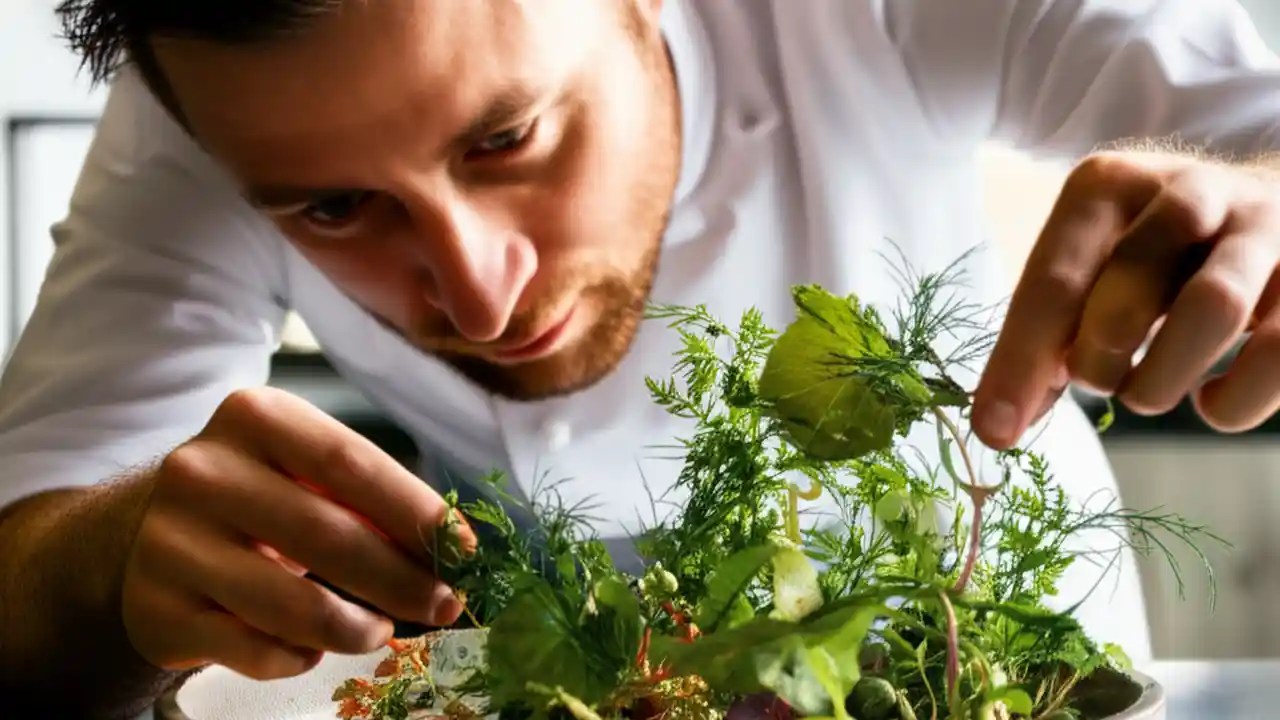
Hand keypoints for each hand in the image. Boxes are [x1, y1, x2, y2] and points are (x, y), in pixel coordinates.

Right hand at [120, 387, 474, 679]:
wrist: (149, 533)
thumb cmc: (258, 496)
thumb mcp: (303, 470)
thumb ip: (369, 500)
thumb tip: (451, 552)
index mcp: (255, 417)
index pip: (352, 463)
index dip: (417, 511)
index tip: (464, 550)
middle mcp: (203, 472)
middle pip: (330, 536)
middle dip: (402, 580)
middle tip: (444, 606)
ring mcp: (172, 542)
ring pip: (292, 605)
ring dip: (356, 628)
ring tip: (380, 631)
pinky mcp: (157, 609)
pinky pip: (253, 650)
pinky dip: (298, 657)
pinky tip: (311, 647)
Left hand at [973, 149, 1279, 448]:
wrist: (1270, 210)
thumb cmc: (1157, 259)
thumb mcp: (1093, 273)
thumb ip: (1048, 337)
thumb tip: (998, 423)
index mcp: (1109, 184)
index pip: (1054, 277)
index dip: (1020, 361)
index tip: (994, 429)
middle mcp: (1190, 189)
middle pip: (1133, 276)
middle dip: (1099, 355)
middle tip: (1097, 383)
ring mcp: (1264, 225)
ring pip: (1215, 305)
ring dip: (1162, 378)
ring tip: (1146, 395)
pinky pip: (1279, 350)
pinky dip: (1235, 400)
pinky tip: (1211, 402)